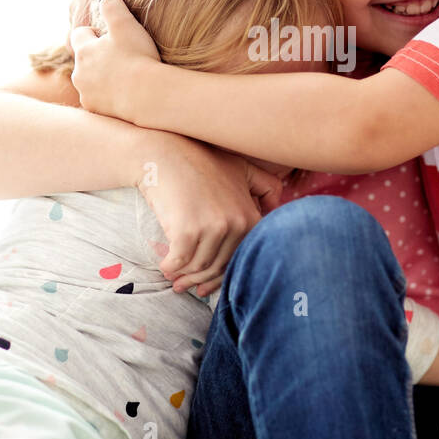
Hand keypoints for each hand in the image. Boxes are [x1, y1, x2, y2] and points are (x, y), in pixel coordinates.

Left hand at [69, 0, 160, 119]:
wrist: (147, 95)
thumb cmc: (137, 58)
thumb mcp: (125, 23)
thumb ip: (112, 6)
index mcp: (84, 50)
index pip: (79, 34)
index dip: (93, 32)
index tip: (109, 35)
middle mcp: (79, 72)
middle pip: (82, 59)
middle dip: (96, 55)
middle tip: (119, 55)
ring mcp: (85, 92)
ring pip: (88, 80)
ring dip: (100, 76)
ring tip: (122, 75)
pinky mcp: (94, 108)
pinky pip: (96, 99)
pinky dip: (106, 95)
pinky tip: (123, 92)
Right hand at [142, 136, 285, 296]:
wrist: (164, 152)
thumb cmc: (200, 161)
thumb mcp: (241, 168)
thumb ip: (264, 186)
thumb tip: (275, 209)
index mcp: (250, 216)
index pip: (239, 257)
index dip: (222, 274)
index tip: (206, 282)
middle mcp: (236, 223)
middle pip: (218, 266)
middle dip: (200, 280)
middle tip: (184, 286)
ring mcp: (213, 227)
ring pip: (199, 266)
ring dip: (184, 276)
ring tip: (173, 278)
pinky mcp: (187, 231)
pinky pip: (180, 261)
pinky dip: (170, 267)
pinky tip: (164, 267)